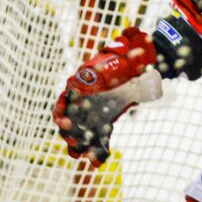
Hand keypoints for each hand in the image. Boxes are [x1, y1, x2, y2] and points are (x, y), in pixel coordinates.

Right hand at [53, 27, 156, 166]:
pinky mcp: (103, 125)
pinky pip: (97, 141)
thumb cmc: (128, 63)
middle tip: (73, 140)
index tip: (66, 121)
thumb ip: (130, 53)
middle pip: (67, 120)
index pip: (63, 101)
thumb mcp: (128, 58)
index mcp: (80, 86)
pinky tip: (98, 162)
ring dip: (78, 145)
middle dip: (68, 133)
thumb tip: (138, 40)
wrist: (140, 71)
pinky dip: (96, 152)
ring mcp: (91, 115)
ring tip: (83, 156)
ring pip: (79, 134)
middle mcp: (82, 102)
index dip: (61, 112)